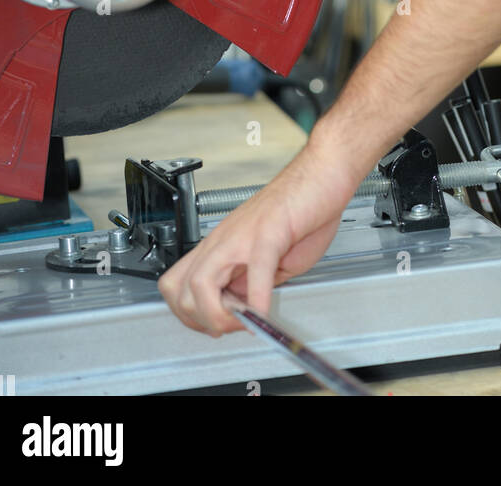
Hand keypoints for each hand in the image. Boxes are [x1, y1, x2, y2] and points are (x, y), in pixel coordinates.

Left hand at [158, 138, 358, 334]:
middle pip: (178, 290)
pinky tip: (265, 313)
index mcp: (220, 245)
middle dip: (201, 321)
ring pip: (200, 283)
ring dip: (218, 315)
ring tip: (244, 321)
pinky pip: (255, 272)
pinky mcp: (269, 233)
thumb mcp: (268, 256)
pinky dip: (257, 300)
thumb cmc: (300, 209)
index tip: (221, 324)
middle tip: (232, 326)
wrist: (322, 174)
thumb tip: (238, 305)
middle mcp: (223, 240)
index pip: (177, 286)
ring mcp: (242, 236)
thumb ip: (251, 281)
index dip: (193, 315)